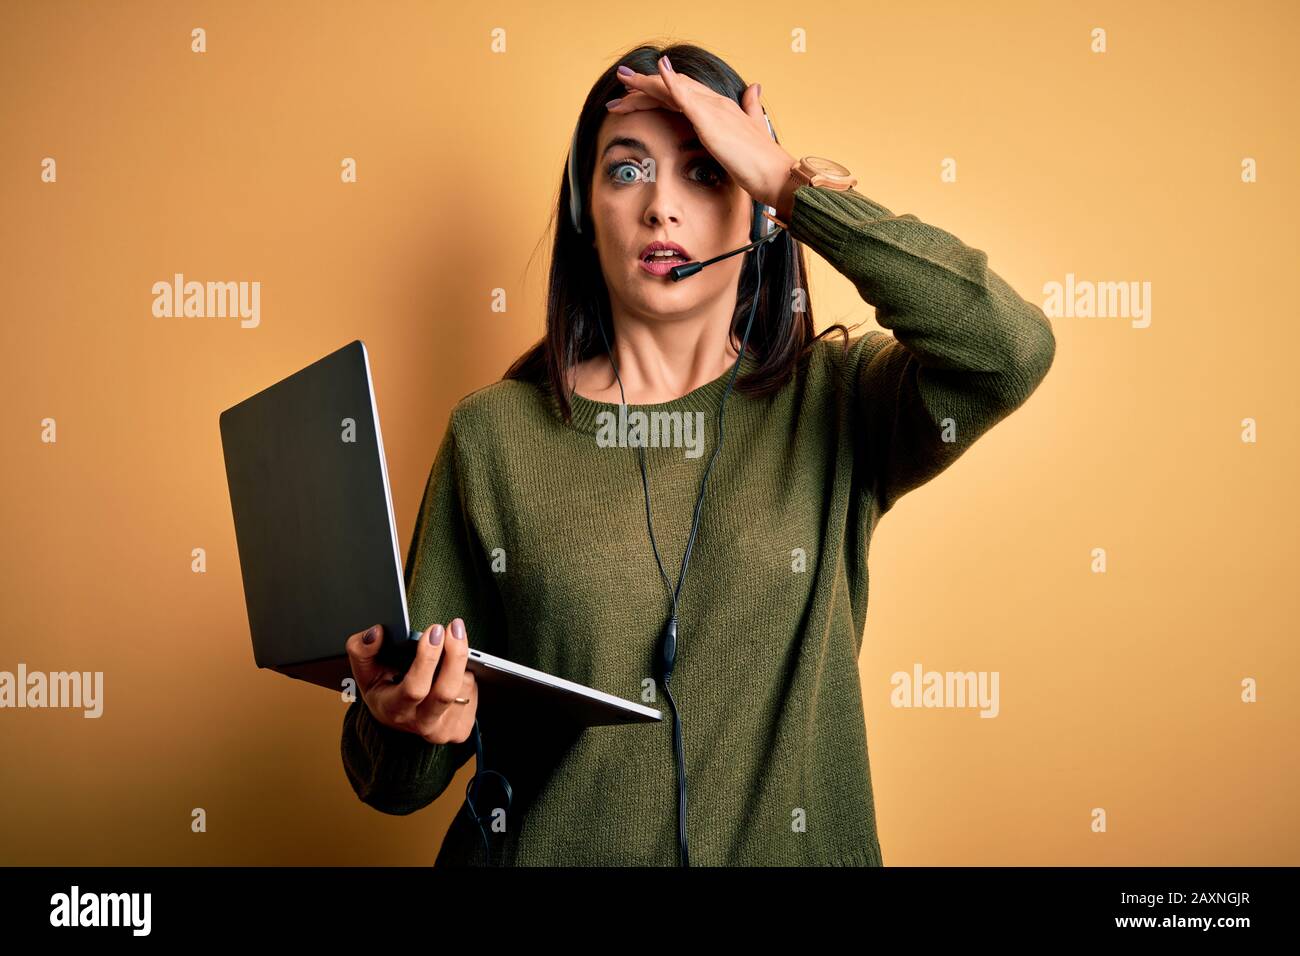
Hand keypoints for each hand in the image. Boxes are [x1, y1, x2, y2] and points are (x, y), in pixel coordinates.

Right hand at [345, 620, 478, 744]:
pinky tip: (454, 672)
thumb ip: (361, 649)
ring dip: (460, 663)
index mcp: (394, 710)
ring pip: (463, 687)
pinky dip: (467, 675)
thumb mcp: (364, 671)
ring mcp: (442, 730)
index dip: (427, 658)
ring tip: (449, 651)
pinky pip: (473, 693)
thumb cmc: (382, 690)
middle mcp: (420, 724)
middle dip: (455, 654)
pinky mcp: (460, 730)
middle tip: (454, 627)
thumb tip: (376, 633)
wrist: (396, 720)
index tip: (434, 631)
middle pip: (446, 691)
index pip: (414, 688)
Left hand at [608, 55, 794, 217]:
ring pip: (672, 88)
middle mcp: (714, 102)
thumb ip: (750, 109)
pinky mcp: (711, 119)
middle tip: (620, 86)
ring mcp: (713, 108)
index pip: (681, 94)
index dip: (658, 93)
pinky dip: (670, 83)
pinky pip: (686, 97)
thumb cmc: (761, 163)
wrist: (774, 175)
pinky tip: (657, 74)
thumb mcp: (752, 131)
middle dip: (644, 87)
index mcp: (719, 108)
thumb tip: (754, 88)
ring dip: (646, 83)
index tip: (635, 96)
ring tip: (623, 80)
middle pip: (672, 88)